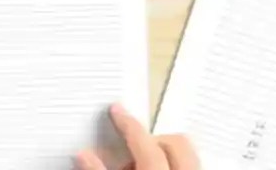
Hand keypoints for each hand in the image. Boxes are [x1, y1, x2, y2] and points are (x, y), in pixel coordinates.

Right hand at [76, 105, 198, 169]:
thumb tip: (83, 155)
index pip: (145, 142)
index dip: (128, 124)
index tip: (117, 110)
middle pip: (175, 142)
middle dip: (152, 139)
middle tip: (129, 149)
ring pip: (188, 154)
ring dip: (162, 152)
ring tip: (139, 164)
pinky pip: (192, 165)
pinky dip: (173, 163)